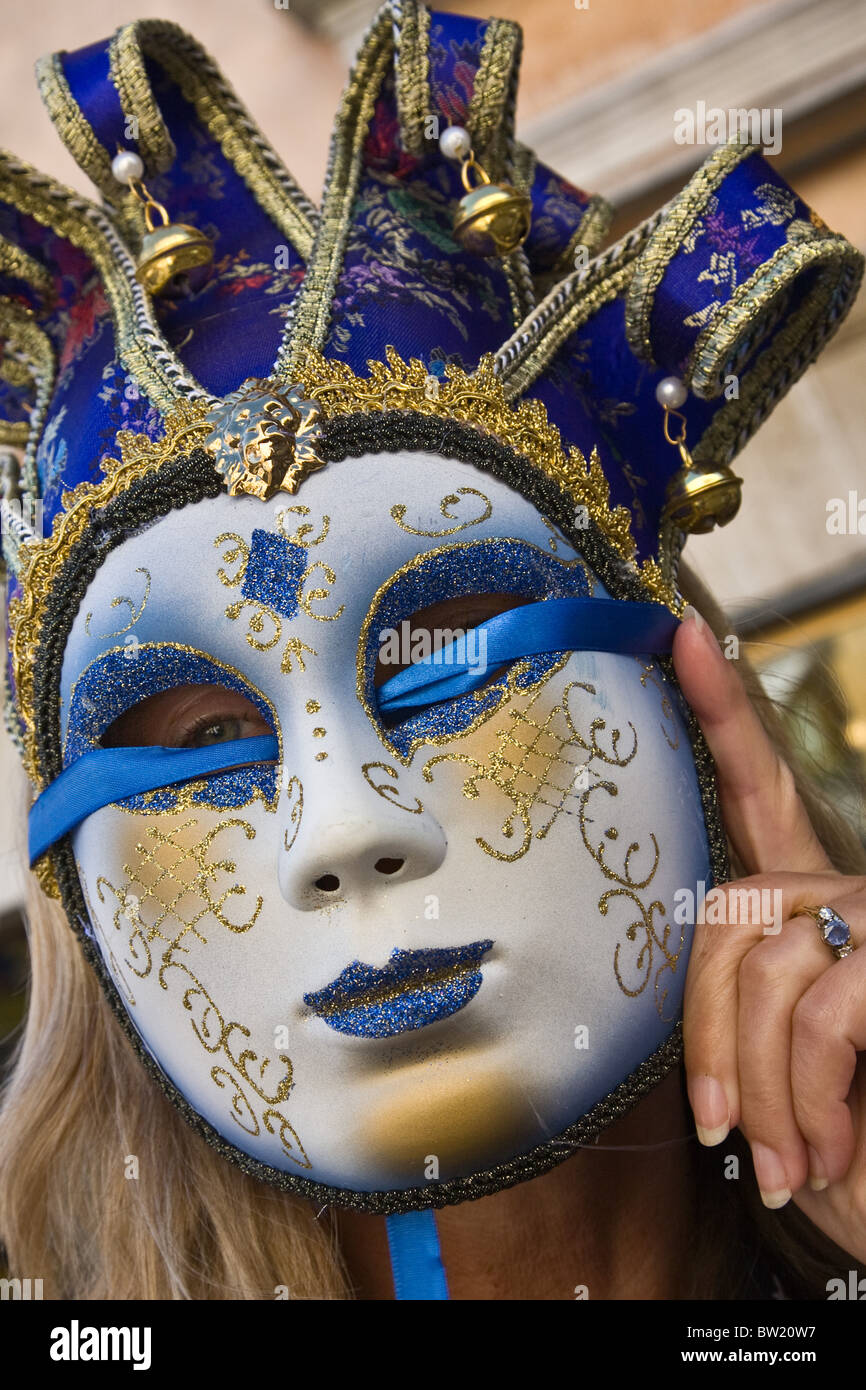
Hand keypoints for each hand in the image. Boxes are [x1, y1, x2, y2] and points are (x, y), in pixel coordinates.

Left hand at [672, 605, 865, 1263]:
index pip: (753, 792)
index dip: (720, 713)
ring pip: (768, 970)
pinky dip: (804, 1098)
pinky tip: (818, 1155)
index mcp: (803, 901)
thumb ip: (737, 996)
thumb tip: (687, 984)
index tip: (681, 635)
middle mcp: (846, 892)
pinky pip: (824, 1012)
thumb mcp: (771, 1064)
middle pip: (725, 916)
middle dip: (707, 1038)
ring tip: (780, 1162)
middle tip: (720, 1132)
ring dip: (760, 1090)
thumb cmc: (839, 1139)